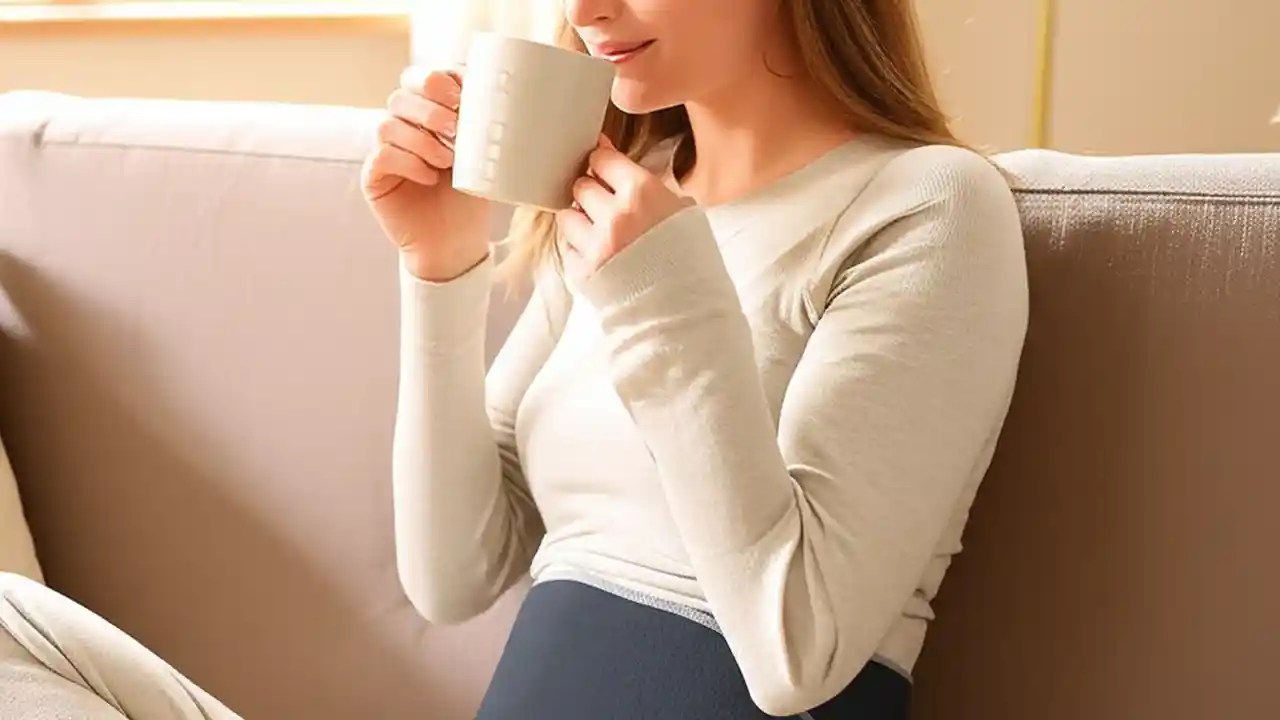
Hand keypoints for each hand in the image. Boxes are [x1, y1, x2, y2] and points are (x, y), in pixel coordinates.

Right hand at [361, 66, 490, 281]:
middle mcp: (402, 127)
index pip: (420, 78)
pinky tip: (430, 177)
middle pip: (401, 97)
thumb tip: (505, 98)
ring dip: (421, 140)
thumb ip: (483, 127)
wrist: (455, 242)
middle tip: (456, 130)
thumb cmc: (470, 197)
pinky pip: (382, 156)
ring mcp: (385, 150)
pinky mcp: (374, 176)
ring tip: (447, 161)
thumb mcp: (483, 158)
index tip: (461, 95)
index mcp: (427, 113)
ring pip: (387, 124)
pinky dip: (408, 163)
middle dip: (431, 110)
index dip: (436, 80)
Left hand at [555, 136, 692, 284]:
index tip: (603, 170)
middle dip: (590, 194)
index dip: (602, 165)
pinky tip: (598, 257)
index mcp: (643, 192)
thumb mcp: (682, 213)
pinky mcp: (583, 271)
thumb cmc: (690, 261)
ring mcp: (596, 244)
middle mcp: (615, 214)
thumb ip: (650, 188)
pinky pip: (567, 249)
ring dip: (578, 221)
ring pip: (566, 216)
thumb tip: (616, 162)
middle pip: (581, 186)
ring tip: (597, 233)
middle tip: (603, 206)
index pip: (602, 160)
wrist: (686, 309)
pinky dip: (578, 250)